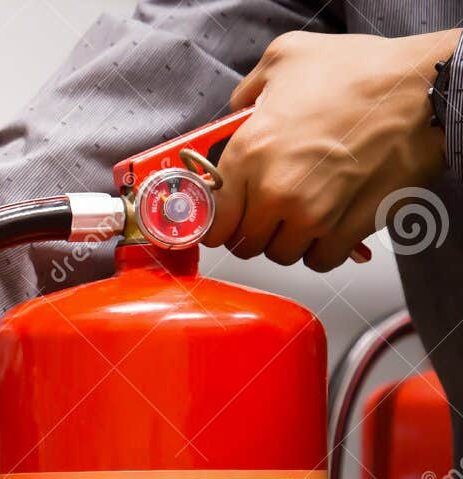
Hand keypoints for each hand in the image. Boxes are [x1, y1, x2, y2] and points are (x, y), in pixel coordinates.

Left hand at [205, 29, 459, 270]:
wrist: (426, 90)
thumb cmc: (364, 73)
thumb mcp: (286, 59)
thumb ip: (248, 90)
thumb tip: (238, 107)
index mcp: (249, 153)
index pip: (211, 219)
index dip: (218, 220)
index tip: (228, 215)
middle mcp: (275, 191)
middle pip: (245, 242)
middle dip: (254, 229)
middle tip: (269, 209)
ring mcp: (313, 216)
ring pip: (282, 254)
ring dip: (289, 239)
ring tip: (304, 211)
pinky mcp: (349, 230)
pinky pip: (320, 261)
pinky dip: (321, 250)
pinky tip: (328, 224)